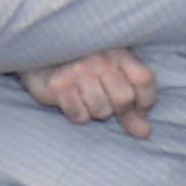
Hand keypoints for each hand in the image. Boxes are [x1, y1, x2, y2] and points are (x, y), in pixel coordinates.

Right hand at [22, 50, 157, 134]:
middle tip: (106, 101)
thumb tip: (145, 133)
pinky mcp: (58, 84)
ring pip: (101, 110)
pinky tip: (72, 100)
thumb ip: (131, 107)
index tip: (136, 106)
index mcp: (118, 52)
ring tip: (86, 97)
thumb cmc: (84, 67)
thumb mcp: (114, 80)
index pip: (144, 80)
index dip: (145, 101)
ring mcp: (77, 71)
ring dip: (95, 111)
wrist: (40, 53)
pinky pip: (79, 116)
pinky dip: (77, 114)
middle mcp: (99, 58)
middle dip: (118, 109)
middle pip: (124, 99)